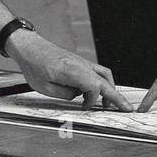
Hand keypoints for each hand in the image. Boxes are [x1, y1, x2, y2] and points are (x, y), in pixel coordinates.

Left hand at [6, 32, 131, 110]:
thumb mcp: (45, 88)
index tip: (85, 107)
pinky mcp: (80, 62)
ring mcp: (82, 62)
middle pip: (105, 81)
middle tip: (127, 109)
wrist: (30, 47)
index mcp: (72, 70)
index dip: (93, 100)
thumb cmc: (33, 66)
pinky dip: (102, 82)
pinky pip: (97, 71)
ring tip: (109, 104)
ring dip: (110, 89)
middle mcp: (81, 64)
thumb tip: (78, 96)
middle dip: (117, 97)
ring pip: (104, 74)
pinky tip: (96, 92)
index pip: (95, 86)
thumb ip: (65, 95)